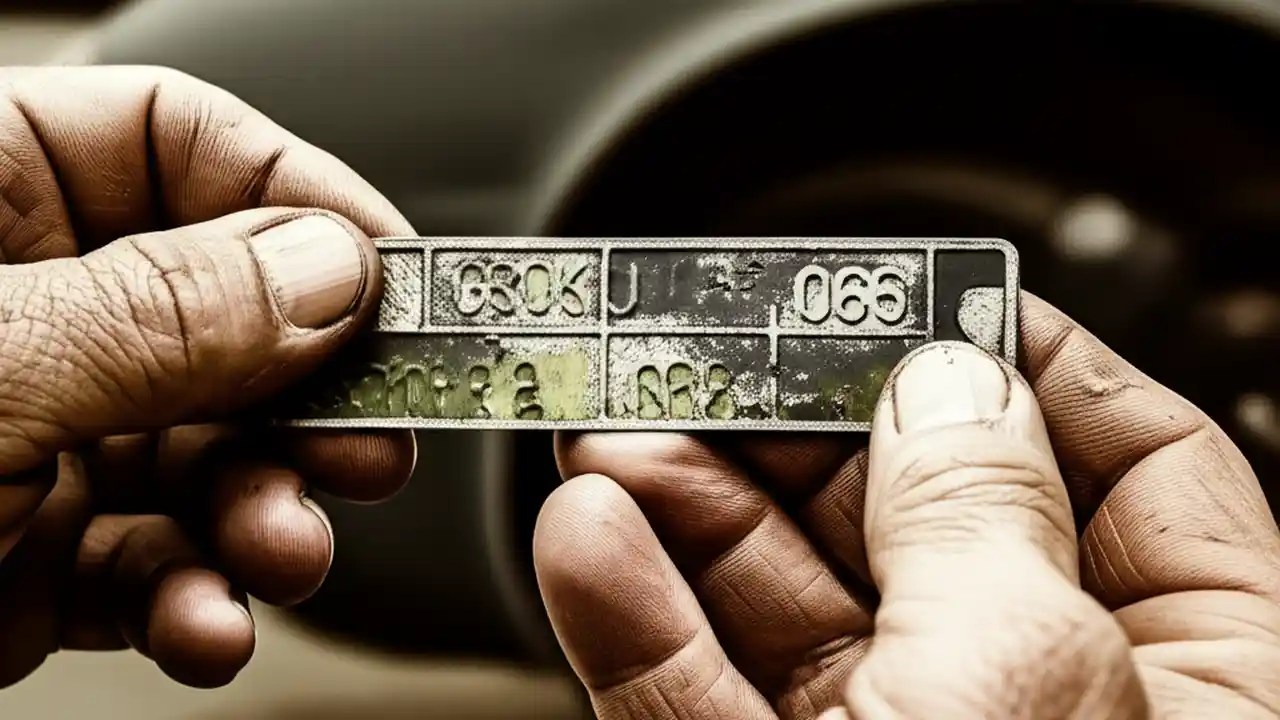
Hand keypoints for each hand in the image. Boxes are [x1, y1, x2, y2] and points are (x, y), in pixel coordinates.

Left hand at [0, 67, 415, 687]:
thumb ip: (159, 313)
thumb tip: (327, 267)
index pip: (178, 141)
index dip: (299, 197)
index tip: (395, 280)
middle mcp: (16, 309)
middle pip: (225, 311)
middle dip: (304, 390)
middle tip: (373, 437)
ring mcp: (27, 437)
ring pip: (204, 451)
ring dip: (263, 510)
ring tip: (285, 547)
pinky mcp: (25, 558)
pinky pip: (151, 562)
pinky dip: (197, 600)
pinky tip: (210, 623)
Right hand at [534, 294, 1279, 717]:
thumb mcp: (1022, 676)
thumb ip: (979, 510)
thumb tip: (943, 379)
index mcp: (1195, 681)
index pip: (1138, 472)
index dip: (1024, 368)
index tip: (920, 298)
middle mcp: (1045, 717)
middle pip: (921, 523)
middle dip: (804, 430)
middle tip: (715, 356)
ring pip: (791, 613)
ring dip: (690, 513)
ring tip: (612, 433)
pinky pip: (702, 702)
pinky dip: (639, 624)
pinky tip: (592, 546)